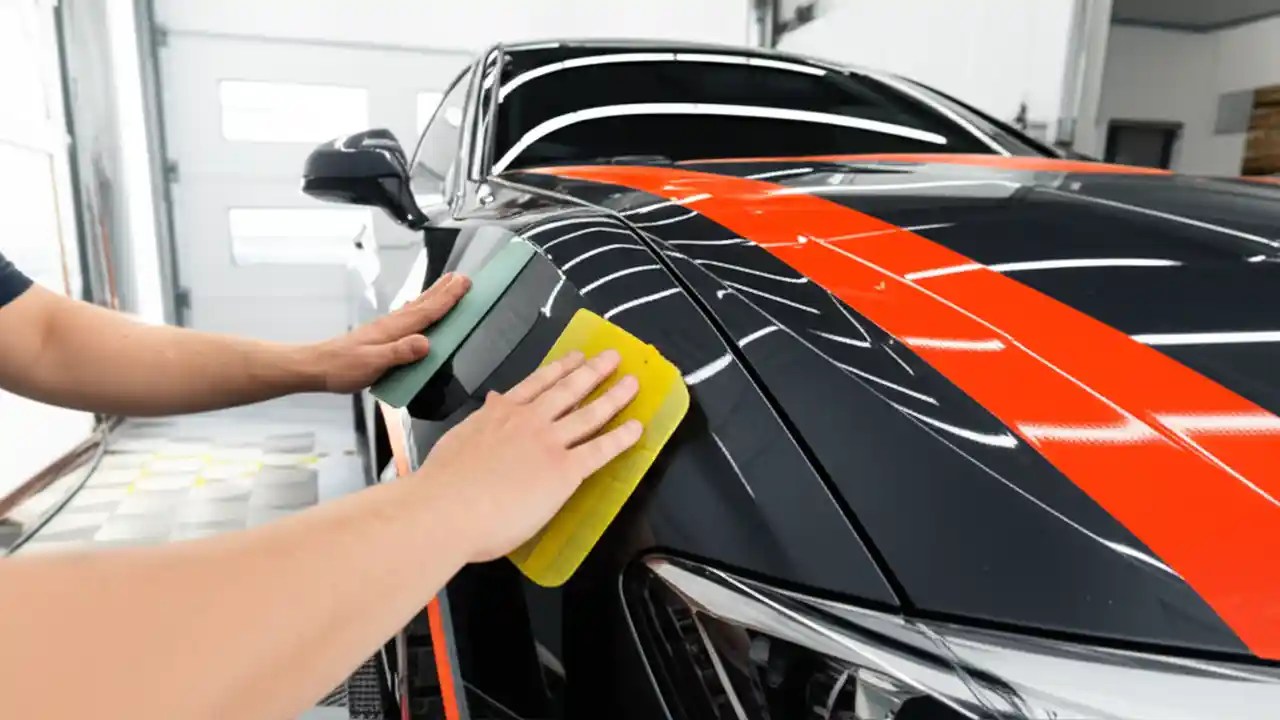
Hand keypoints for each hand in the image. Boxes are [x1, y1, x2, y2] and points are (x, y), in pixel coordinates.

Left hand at [310, 273, 470, 392]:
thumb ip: (399, 353)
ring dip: (434, 295)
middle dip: (444, 290)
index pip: (427, 312)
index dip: (447, 298)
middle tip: (463, 277)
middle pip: (424, 304)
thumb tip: (427, 343)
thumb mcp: (372, 364)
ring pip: (416, 307)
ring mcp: (386, 327)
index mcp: (394, 330)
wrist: (317, 366)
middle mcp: (392, 324)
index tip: (465, 283)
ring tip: (448, 284)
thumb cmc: (343, 368)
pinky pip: (408, 315)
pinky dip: (419, 307)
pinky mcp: (381, 334)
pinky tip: (420, 306)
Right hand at [414, 350, 642, 562]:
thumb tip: (490, 404)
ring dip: (613, 396)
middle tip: (611, 358)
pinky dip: (620, 438)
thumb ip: (482, 421)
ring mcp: (548, 443)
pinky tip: (635, 429)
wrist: (448, 508)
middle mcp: (528, 420)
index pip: (537, 383)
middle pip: (568, 389)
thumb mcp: (460, 437)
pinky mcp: (564, 471)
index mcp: (499, 413)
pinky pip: (599, 450)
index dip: (560, 368)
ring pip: (589, 414)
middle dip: (592, 371)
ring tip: (631, 384)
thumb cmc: (444, 484)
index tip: (575, 357)